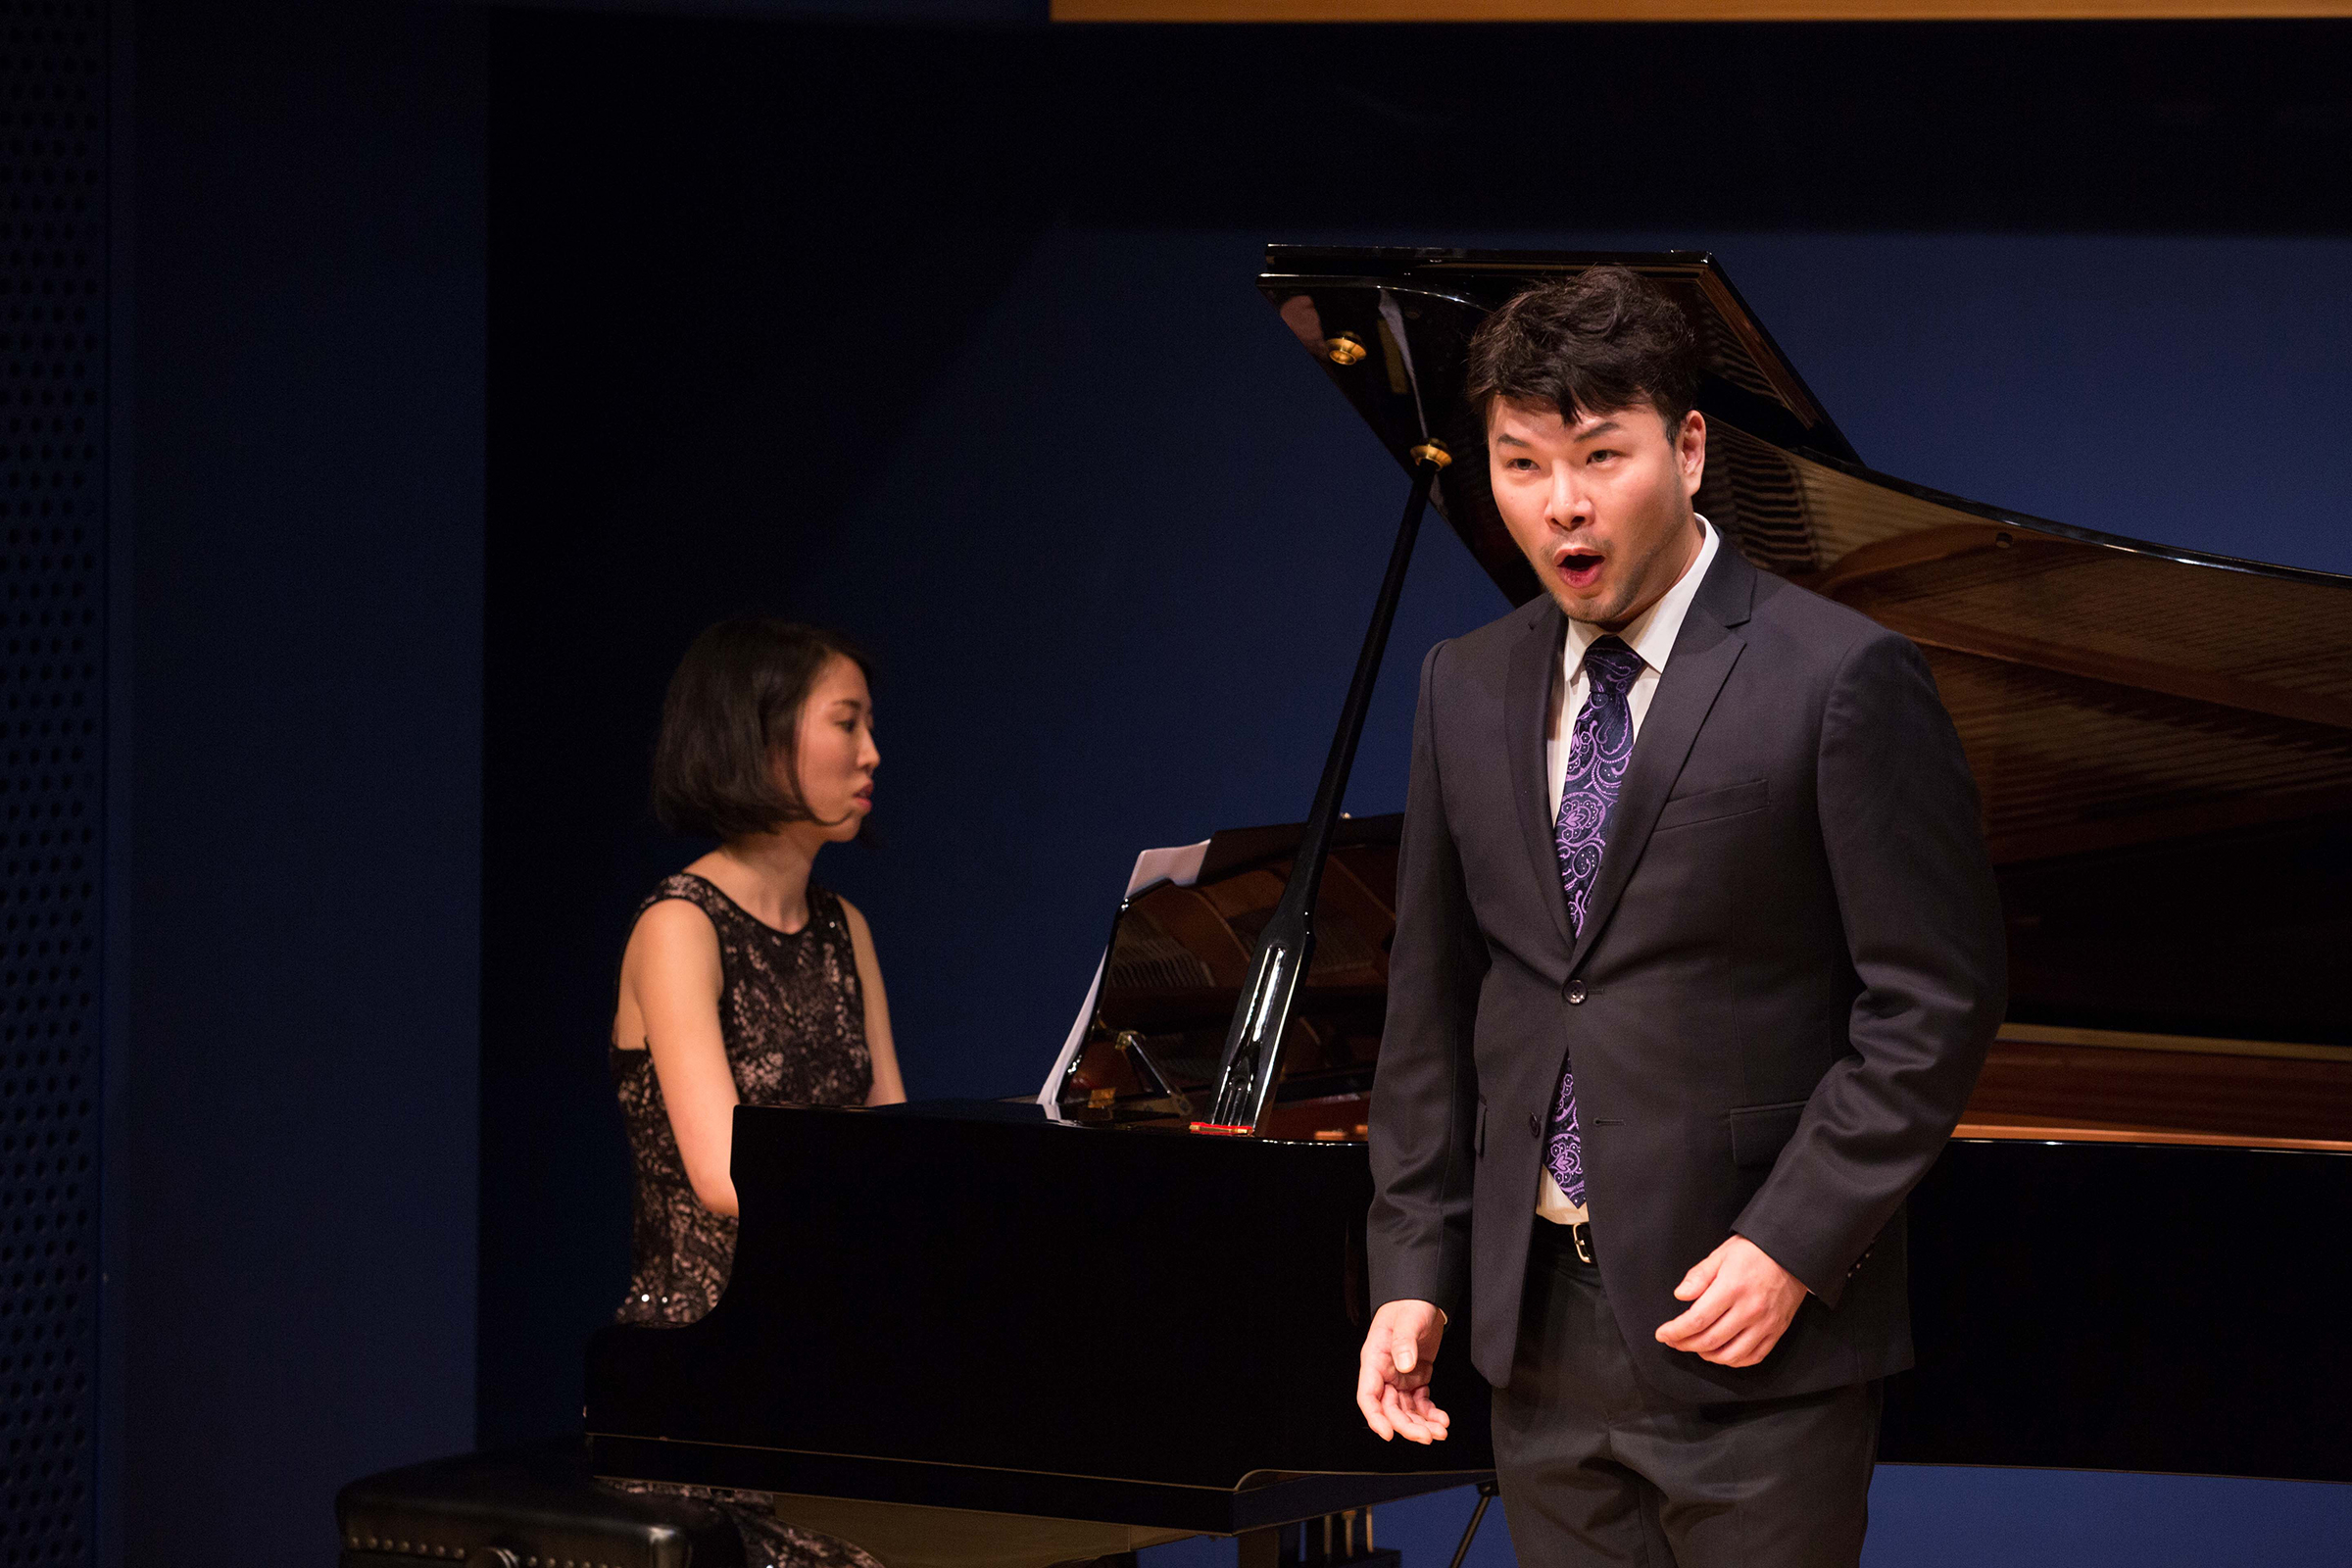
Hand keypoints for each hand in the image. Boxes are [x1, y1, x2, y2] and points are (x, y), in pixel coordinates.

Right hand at [1355, 1299, 1451, 1443]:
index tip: (1387, 1434)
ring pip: (1406, 1411)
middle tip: (1427, 1437)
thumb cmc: (1410, 1306)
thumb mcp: (1407, 1320)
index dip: (1375, 1417)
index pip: (1367, 1396)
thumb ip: (1403, 1341)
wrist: (1425, 1301)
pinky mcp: (1416, 1380)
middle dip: (1407, 1427)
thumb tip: (1404, 1365)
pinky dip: (1431, 1414)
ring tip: (1440, 1432)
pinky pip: (1421, 1403)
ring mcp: (1400, 1379)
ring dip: (1422, 1425)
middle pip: (1390, 1409)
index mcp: (1375, 1360)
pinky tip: (1442, 1420)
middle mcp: (1385, 1374)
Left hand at [1655, 1235, 1805, 1367]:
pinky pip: (1753, 1357)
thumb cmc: (1754, 1251)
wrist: (1792, 1254)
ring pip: (1731, 1355)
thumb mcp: (1721, 1255)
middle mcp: (1749, 1310)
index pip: (1697, 1320)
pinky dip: (1734, 1361)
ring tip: (1695, 1347)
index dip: (1676, 1331)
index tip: (1663, 1334)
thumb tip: (1680, 1295)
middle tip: (1674, 1341)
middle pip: (1710, 1340)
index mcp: (1732, 1288)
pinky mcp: (1776, 1331)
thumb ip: (1699, 1276)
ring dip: (1708, 1355)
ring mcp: (1765, 1324)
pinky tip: (1721, 1354)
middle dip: (1686, 1344)